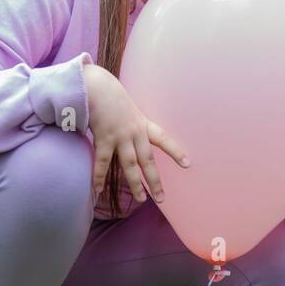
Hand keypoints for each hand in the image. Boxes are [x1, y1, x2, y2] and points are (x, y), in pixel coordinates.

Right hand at [82, 63, 189, 202]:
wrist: (96, 86)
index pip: (163, 139)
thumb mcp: (127, 107)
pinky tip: (98, 190)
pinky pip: (103, 162)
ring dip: (135, 184)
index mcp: (142, 123)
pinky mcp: (104, 139)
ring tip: (141, 199)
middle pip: (147, 160)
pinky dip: (99, 177)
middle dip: (155, 180)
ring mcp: (120, 136)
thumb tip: (130, 135)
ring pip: (130, 165)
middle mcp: (134, 132)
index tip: (188, 164)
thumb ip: (130, 122)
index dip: (175, 152)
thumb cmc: (109, 94)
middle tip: (162, 198)